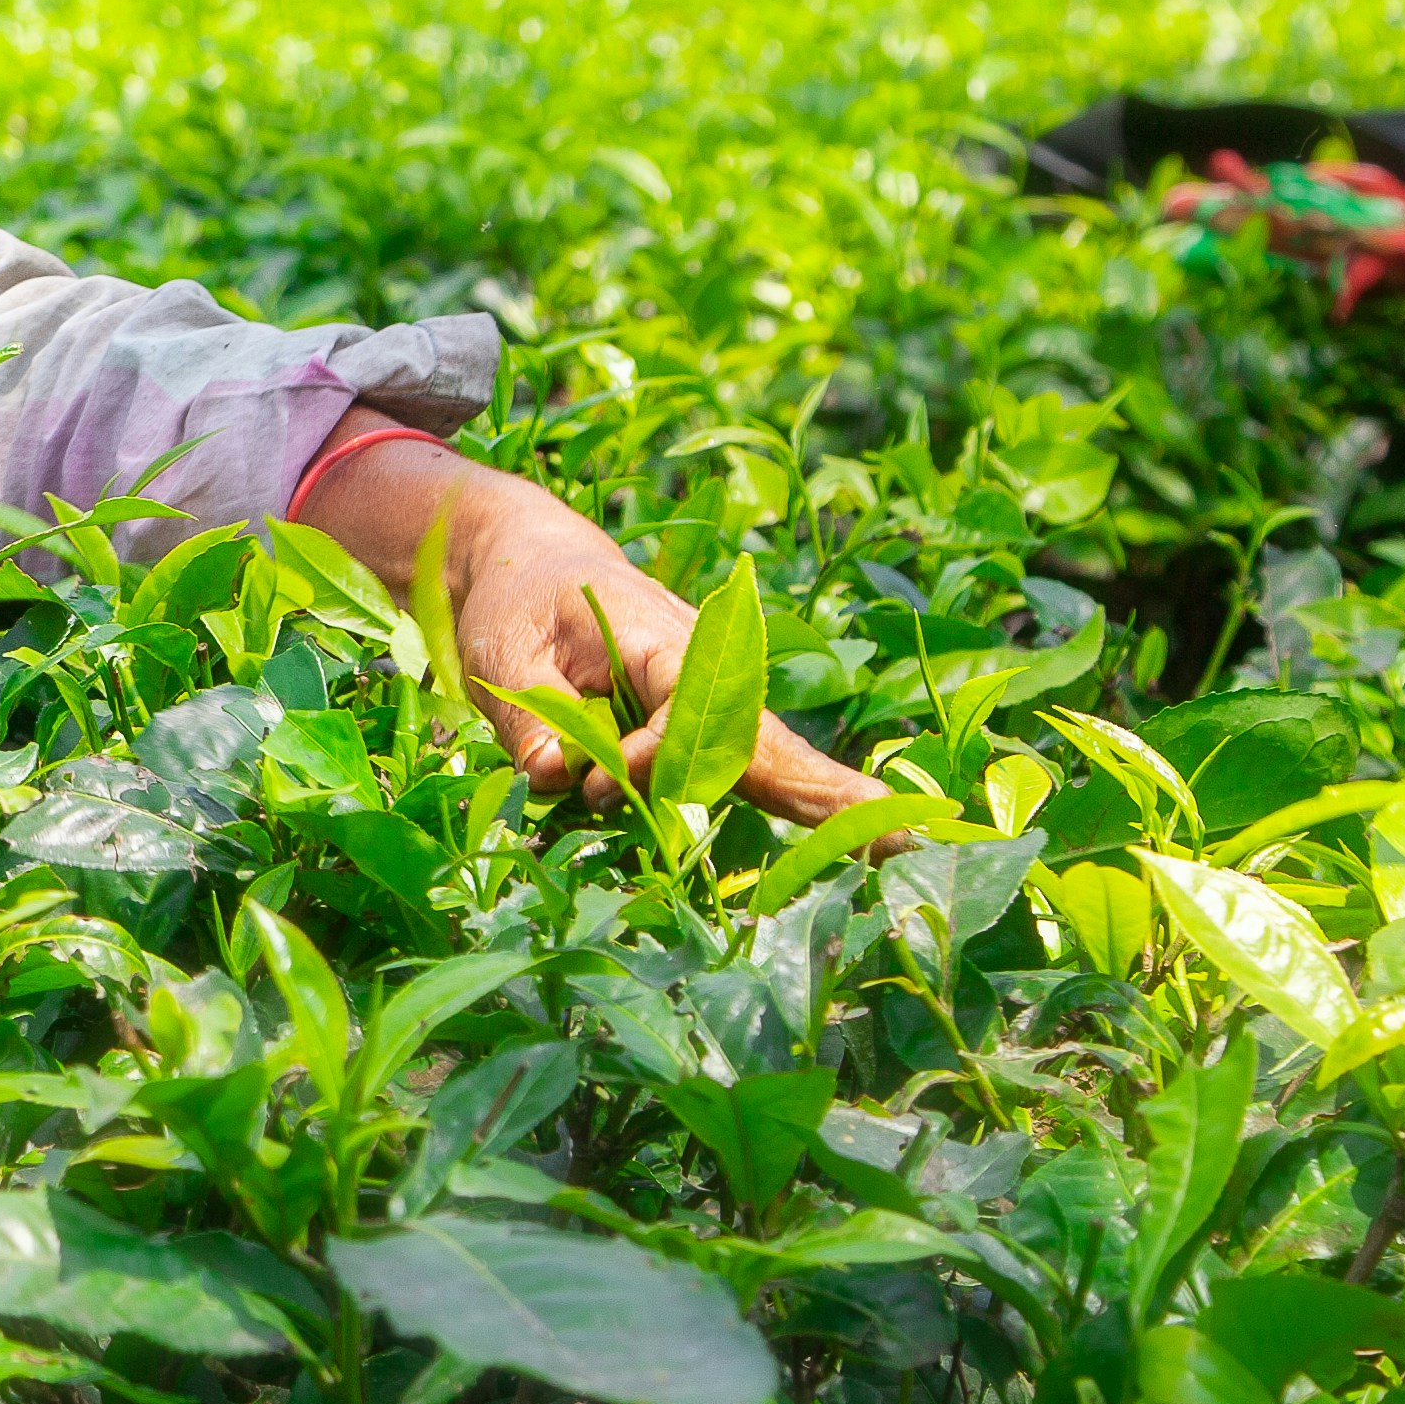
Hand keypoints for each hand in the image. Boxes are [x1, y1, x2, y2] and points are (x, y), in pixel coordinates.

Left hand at [446, 487, 884, 825]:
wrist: (536, 563)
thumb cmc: (517, 602)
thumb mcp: (501, 651)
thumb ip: (529, 717)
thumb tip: (556, 778)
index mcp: (658, 635)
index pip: (682, 704)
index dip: (659, 753)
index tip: (604, 786)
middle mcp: (705, 667)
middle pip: (764, 738)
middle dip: (823, 788)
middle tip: (901, 831)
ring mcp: (713, 698)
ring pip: (771, 759)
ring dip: (830, 801)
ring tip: (903, 839)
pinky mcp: (704, 727)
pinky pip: (751, 770)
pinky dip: (805, 800)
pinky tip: (869, 835)